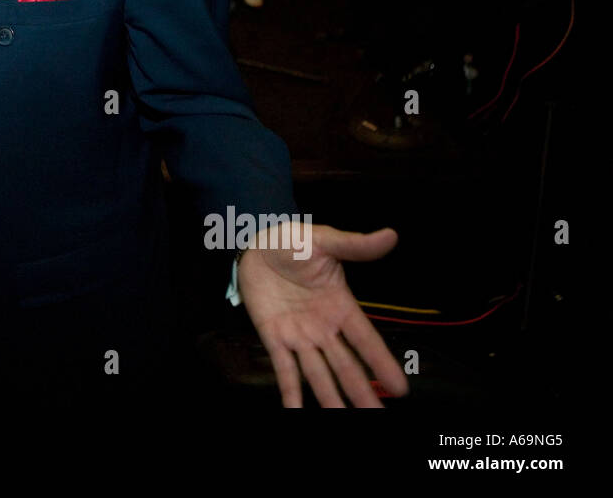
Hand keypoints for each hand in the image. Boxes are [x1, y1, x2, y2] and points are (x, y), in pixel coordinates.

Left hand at [237, 223, 408, 406]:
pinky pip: (284, 369)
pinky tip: (295, 412)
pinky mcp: (273, 338)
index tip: (401, 389)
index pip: (366, 340)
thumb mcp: (325, 241)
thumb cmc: (294, 243)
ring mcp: (299, 336)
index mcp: (341, 307)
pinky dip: (290, 392)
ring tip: (343, 421)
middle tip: (377, 416)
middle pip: (346, 365)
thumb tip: (390, 235)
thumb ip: (355, 245)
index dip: (382, 363)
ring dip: (331, 399)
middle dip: (362, 391)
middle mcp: (323, 328)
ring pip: (318, 374)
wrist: (256, 244)